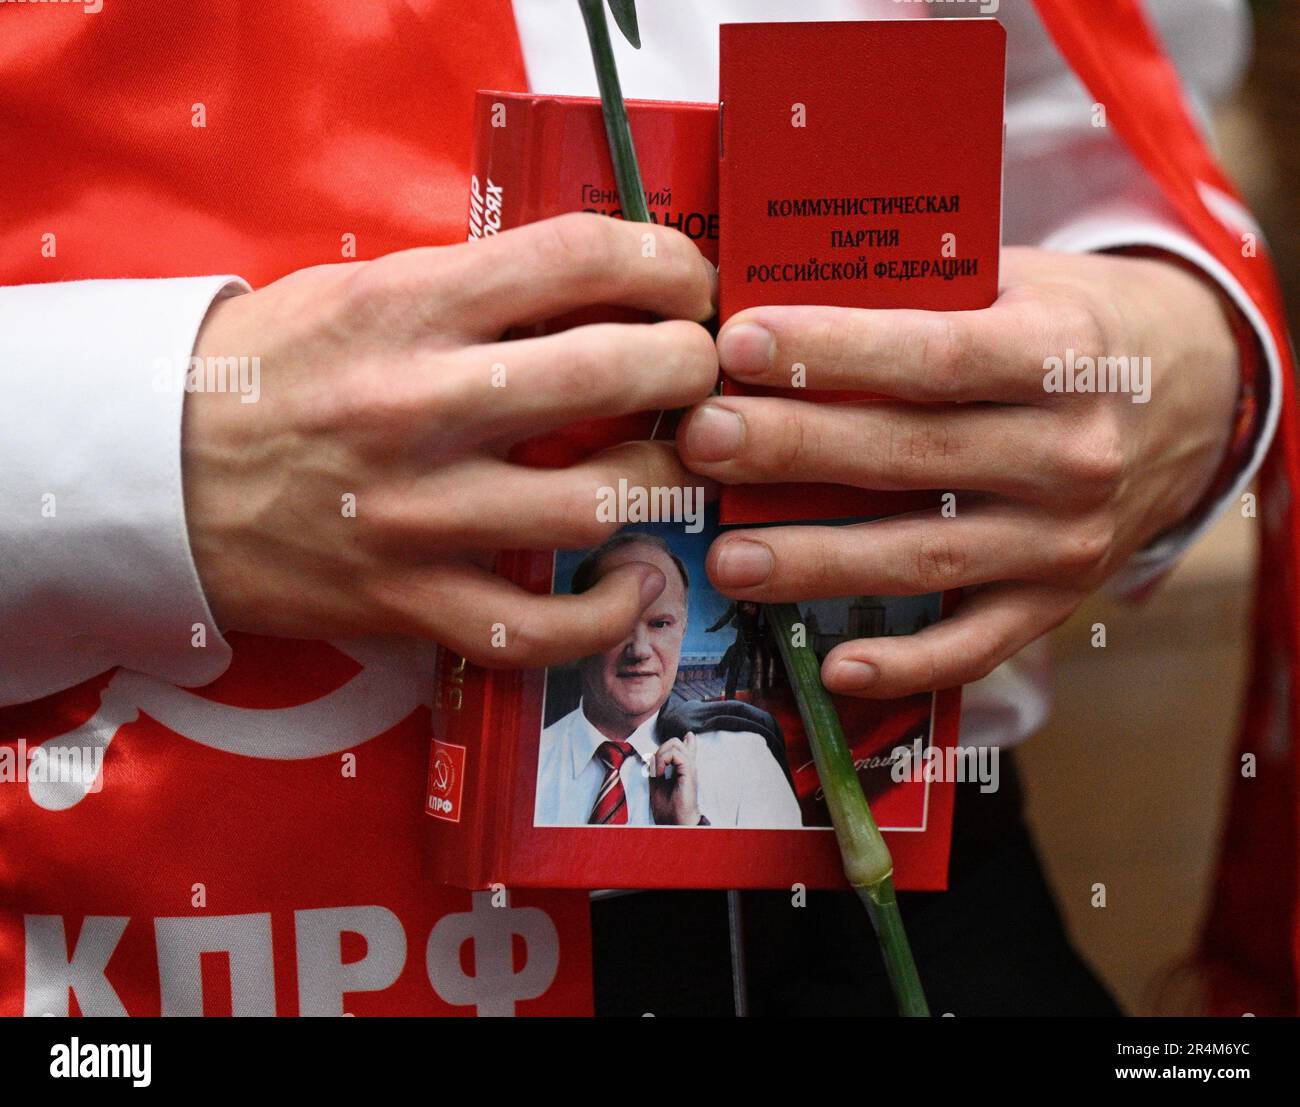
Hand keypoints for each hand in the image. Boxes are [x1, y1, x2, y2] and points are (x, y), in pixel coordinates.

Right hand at [184, 214, 717, 666]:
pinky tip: (629, 583)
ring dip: (669, 486)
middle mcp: (420, 405)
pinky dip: (605, 614)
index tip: (690, 286)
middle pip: (614, 374)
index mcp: (409, 307)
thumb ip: (477, 288)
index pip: (579, 256)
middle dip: (692, 367)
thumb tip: (604, 291)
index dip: (668, 265)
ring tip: (677, 472)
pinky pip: (534, 628)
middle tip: (701, 374)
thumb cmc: (272, 374)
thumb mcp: (363, 292)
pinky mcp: (407, 600)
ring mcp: (416, 514)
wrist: (157, 476)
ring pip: (595, 504)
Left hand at [650, 732, 702, 824]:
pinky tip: (660, 773)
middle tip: (656, 769)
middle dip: (659, 750)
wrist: (675, 822)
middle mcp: (688, 766)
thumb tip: (657, 753)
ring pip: (674, 744)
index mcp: (684, 768)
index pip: (687, 746)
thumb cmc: (668, 807)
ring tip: (658, 772)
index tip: (677, 745)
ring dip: (659, 755)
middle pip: (675, 741)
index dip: (682, 740)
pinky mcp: (688, 772)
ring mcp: (689, 768)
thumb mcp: (657, 782)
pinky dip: (662, 760)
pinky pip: (675, 754)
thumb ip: (658, 766)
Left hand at [677, 248, 1241, 697]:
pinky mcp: (1057, 599)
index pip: (933, 355)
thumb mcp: (1018, 280)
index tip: (739, 344)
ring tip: (729, 559)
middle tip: (705, 441)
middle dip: (797, 450)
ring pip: (926, 558)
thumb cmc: (1072, 324)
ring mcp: (1067, 537)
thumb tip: (775, 299)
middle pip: (913, 456)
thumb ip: (919, 294)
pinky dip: (907, 664)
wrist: (1197, 393)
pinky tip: (833, 666)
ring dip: (820, 564)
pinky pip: (978, 644)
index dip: (833, 351)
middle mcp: (1071, 452)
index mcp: (1061, 352)